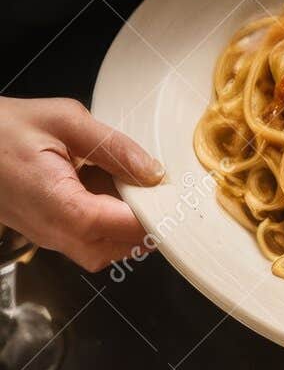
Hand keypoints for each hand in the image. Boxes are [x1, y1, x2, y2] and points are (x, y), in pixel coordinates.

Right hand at [0, 99, 163, 271]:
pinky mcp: (47, 231)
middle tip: (160, 188)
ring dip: (126, 222)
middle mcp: (55, 232)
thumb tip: (153, 171)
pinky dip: (107, 219)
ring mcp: (49, 236)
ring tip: (127, 183)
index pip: (126, 227)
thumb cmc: (3, 129)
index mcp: (61, 206)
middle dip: (147, 222)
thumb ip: (114, 146)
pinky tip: (104, 185)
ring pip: (106, 249)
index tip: (181, 199)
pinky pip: (88, 238)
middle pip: (121, 247)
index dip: (159, 216)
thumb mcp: (65, 120)